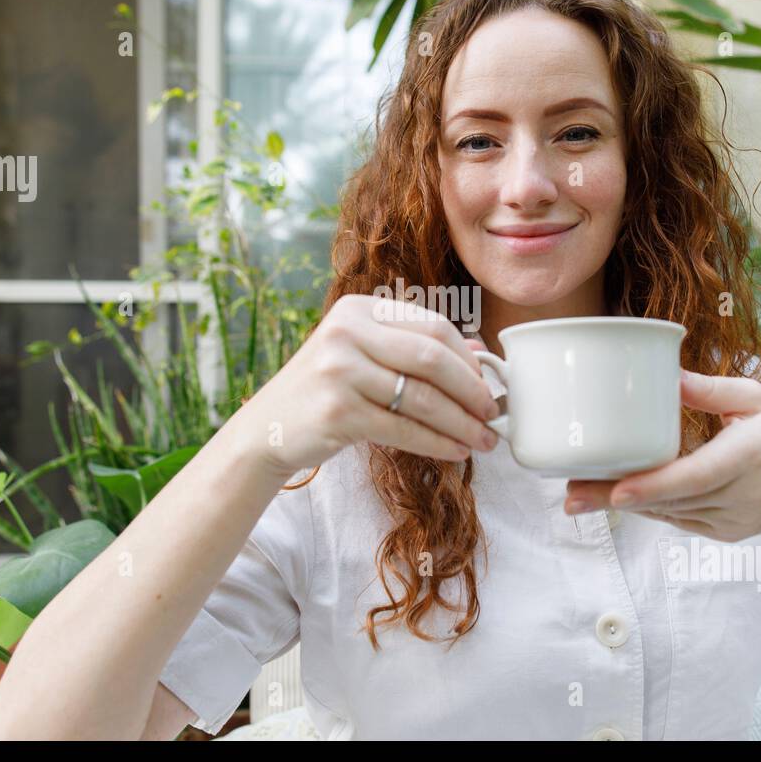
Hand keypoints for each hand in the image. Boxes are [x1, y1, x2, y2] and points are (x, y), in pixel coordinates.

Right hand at [234, 294, 500, 476]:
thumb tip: (479, 350)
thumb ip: (414, 347)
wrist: (268, 429)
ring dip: (461, 423)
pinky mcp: (337, 412)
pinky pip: (404, 429)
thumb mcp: (364, 356)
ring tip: (483, 440)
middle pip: (432, 357)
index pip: (433, 326)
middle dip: (472, 389)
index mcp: (359, 309)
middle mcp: (347, 332)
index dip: (469, 359)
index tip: (488, 385)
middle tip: (492, 413)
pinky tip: (455, 452)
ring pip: (423, 398)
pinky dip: (437, 443)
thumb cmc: (325, 391)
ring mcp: (339, 371)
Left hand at [563, 368, 760, 541]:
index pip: (697, 478)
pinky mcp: (720, 534)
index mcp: (751, 456)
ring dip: (622, 505)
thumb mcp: (758, 398)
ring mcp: (729, 521)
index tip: (617, 492)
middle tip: (570, 495)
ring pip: (667, 513)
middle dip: (616, 499)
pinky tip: (610, 497)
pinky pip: (675, 520)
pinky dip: (645, 507)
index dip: (654, 487)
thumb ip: (711, 388)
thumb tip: (664, 373)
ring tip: (575, 495)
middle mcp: (739, 495)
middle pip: (670, 501)